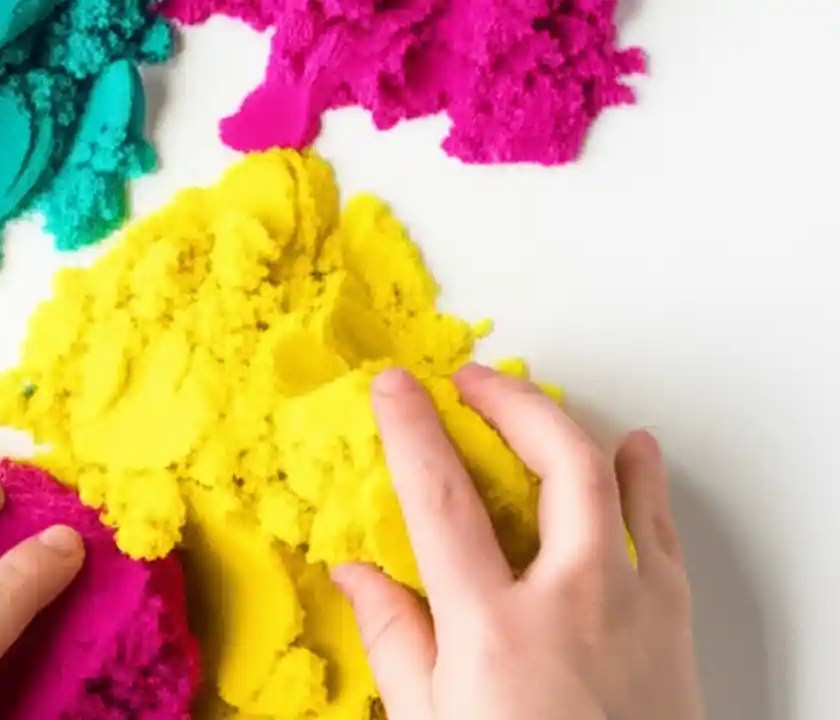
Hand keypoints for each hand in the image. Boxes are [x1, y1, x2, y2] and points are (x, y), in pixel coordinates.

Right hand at [333, 365, 702, 719]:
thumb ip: (396, 641)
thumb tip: (355, 574)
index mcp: (494, 630)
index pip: (441, 501)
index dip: (413, 431)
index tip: (395, 388)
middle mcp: (570, 603)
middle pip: (554, 462)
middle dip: (511, 403)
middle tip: (472, 381)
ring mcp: (632, 608)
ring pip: (616, 482)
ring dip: (572, 429)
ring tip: (538, 402)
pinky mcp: (672, 624)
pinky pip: (661, 530)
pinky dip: (646, 482)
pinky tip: (638, 456)